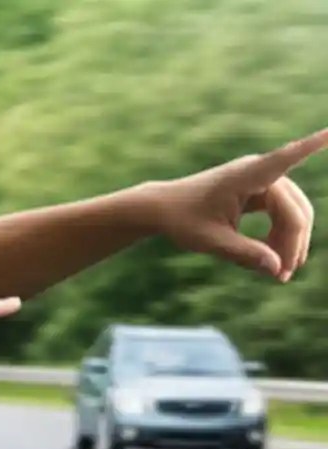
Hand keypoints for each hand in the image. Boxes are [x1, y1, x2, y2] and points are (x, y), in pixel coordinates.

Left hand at [150, 128, 327, 282]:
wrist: (163, 208)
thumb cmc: (181, 220)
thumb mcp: (210, 241)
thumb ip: (244, 254)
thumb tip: (277, 269)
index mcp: (245, 176)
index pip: (285, 159)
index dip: (312, 146)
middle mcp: (258, 172)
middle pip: (295, 209)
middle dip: (294, 243)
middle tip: (282, 276)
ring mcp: (261, 181)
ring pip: (293, 214)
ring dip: (290, 243)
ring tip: (279, 274)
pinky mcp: (259, 191)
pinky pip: (282, 214)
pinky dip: (281, 236)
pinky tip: (273, 259)